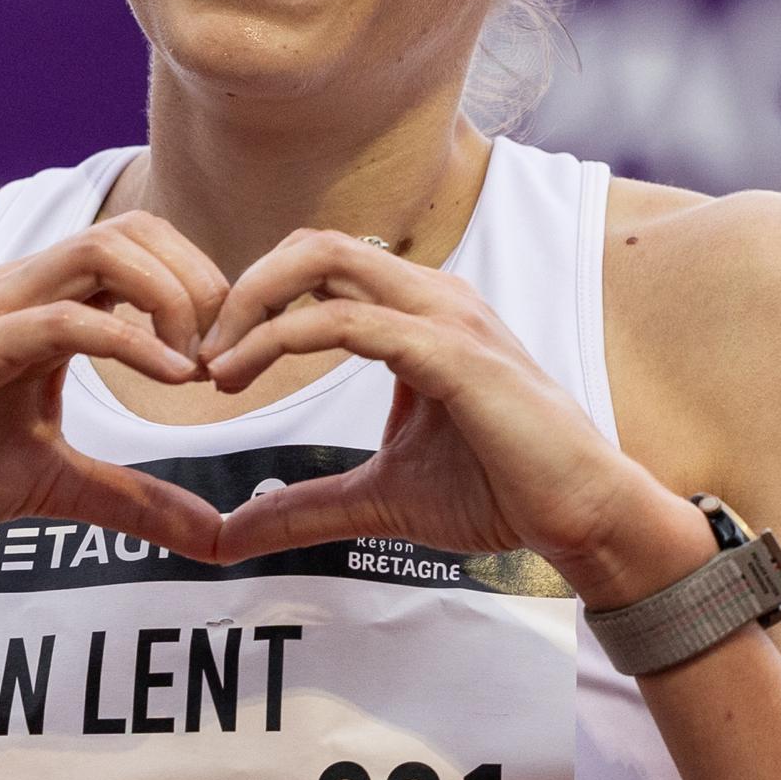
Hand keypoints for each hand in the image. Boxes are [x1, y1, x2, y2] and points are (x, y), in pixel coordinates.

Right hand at [0, 211, 231, 559]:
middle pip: (136, 228)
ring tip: (200, 364)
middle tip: (227, 355)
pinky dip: (128, 339)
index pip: (143, 246)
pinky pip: (61, 318)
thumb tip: (215, 535)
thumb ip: (135, 500)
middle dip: (201, 280)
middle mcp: (21, 288)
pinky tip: (172, 377)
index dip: (201, 287)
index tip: (229, 359)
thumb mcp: (56, 484)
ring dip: (173, 297)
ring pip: (104, 251)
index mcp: (44, 302)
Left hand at [198, 231, 703, 601]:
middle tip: (199, 352)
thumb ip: (305, 505)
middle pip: (314, 246)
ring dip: (251, 304)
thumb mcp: (379, 498)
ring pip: (324, 262)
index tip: (212, 366)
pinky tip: (240, 376)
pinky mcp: (451, 352)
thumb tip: (231, 533)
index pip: (320, 270)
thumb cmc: (501, 491)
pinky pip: (348, 321)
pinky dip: (282, 339)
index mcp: (419, 316)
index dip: (255, 303)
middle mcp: (431, 298)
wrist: (581, 513)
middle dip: (242, 288)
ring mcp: (444, 317)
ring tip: (211, 365)